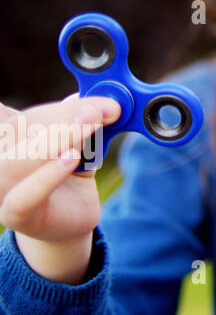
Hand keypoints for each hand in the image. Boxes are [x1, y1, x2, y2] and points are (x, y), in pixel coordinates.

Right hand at [0, 93, 120, 281]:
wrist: (72, 213)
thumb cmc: (70, 169)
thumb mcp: (81, 138)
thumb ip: (87, 119)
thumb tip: (107, 104)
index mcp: (7, 134)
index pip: (15, 113)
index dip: (52, 105)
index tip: (90, 99)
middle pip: (17, 129)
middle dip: (62, 116)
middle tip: (98, 110)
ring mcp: (1, 189)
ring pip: (15, 162)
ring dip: (56, 140)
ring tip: (89, 126)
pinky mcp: (14, 215)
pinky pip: (23, 198)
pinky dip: (47, 176)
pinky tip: (71, 159)